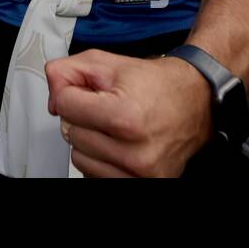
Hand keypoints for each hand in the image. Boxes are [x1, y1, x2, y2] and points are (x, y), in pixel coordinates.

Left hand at [46, 50, 212, 176]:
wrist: (196, 101)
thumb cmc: (157, 84)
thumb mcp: (108, 63)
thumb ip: (68, 70)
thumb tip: (52, 91)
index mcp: (125, 116)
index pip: (64, 106)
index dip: (69, 91)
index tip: (84, 90)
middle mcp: (134, 151)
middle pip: (70, 132)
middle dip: (81, 116)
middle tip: (104, 107)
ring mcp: (140, 173)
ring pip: (79, 158)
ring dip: (89, 140)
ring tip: (113, 126)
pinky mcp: (144, 183)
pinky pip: (95, 175)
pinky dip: (100, 159)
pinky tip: (117, 144)